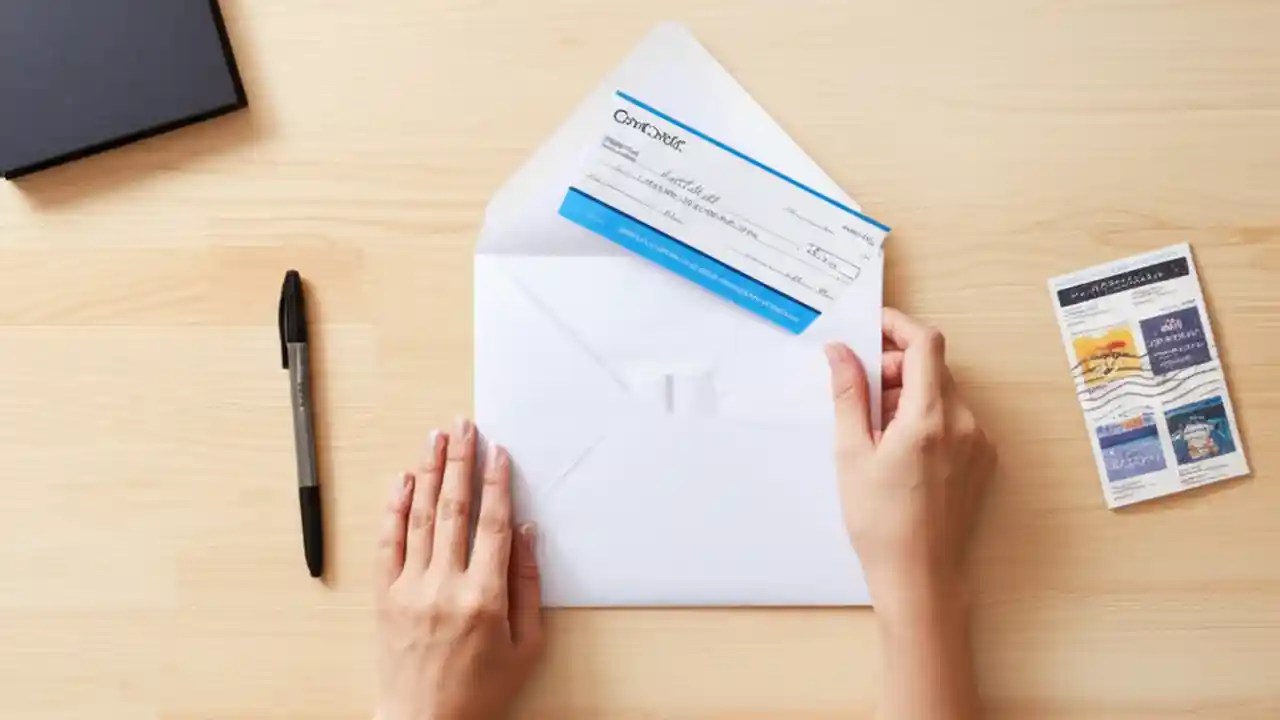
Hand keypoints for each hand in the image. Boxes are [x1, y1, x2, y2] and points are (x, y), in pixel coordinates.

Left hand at [375, 418, 543, 719]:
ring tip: (435, 438)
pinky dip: (394, 508)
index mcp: (484, 598)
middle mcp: (444, 587)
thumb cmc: (481, 690)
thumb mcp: (526, 646)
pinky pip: (388, 543)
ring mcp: (410, 590)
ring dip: (428, 472)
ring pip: (419, 517)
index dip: (496, 483)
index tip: (498, 452)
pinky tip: (403, 481)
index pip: (492, 524)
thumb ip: (528, 586)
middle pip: (454, 509)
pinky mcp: (385, 598)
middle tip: (464, 426)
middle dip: (460, 462)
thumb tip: (526, 533)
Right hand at [825, 308, 995, 616]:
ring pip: (944, 393)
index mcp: (929, 418)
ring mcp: (979, 442)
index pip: (925, 344)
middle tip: (863, 394)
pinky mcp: (983, 460)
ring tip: (878, 432)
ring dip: (910, 394)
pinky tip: (901, 450)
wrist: (921, 578)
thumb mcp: (852, 454)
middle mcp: (963, 424)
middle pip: (934, 367)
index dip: (897, 327)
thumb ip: (848, 395)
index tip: (872, 330)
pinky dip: (928, 418)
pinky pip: (955, 419)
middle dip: (896, 367)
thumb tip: (841, 352)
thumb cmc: (882, 524)